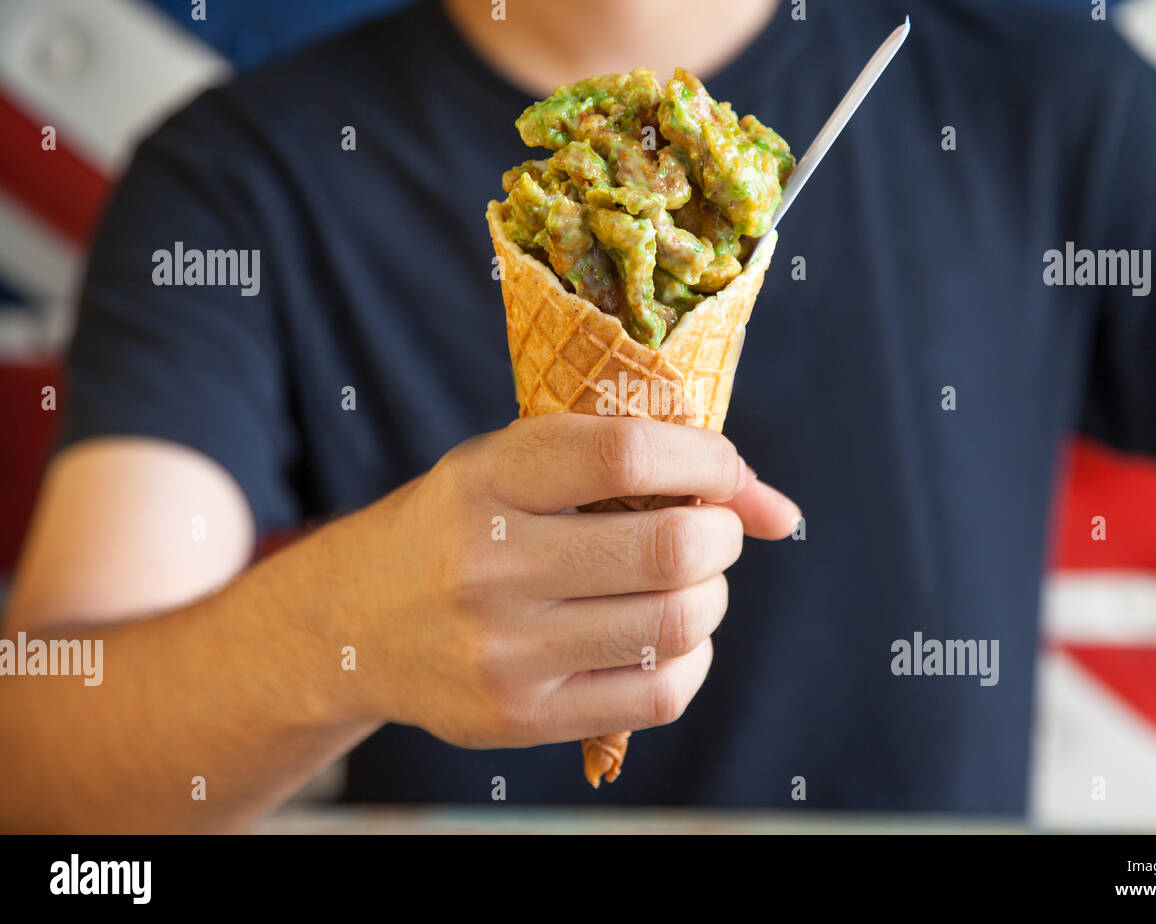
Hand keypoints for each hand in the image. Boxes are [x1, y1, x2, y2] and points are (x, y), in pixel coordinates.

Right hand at [334, 413, 798, 749]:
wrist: (357, 622)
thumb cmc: (466, 525)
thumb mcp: (522, 466)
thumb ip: (646, 466)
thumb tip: (783, 513)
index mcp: (486, 478)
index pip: (626, 453)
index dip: (706, 458)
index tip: (719, 471)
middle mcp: (487, 564)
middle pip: (669, 548)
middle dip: (721, 533)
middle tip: (710, 530)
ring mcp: (503, 651)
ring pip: (676, 623)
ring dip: (712, 595)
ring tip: (689, 582)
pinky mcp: (521, 717)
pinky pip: (660, 693)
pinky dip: (693, 658)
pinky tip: (668, 637)